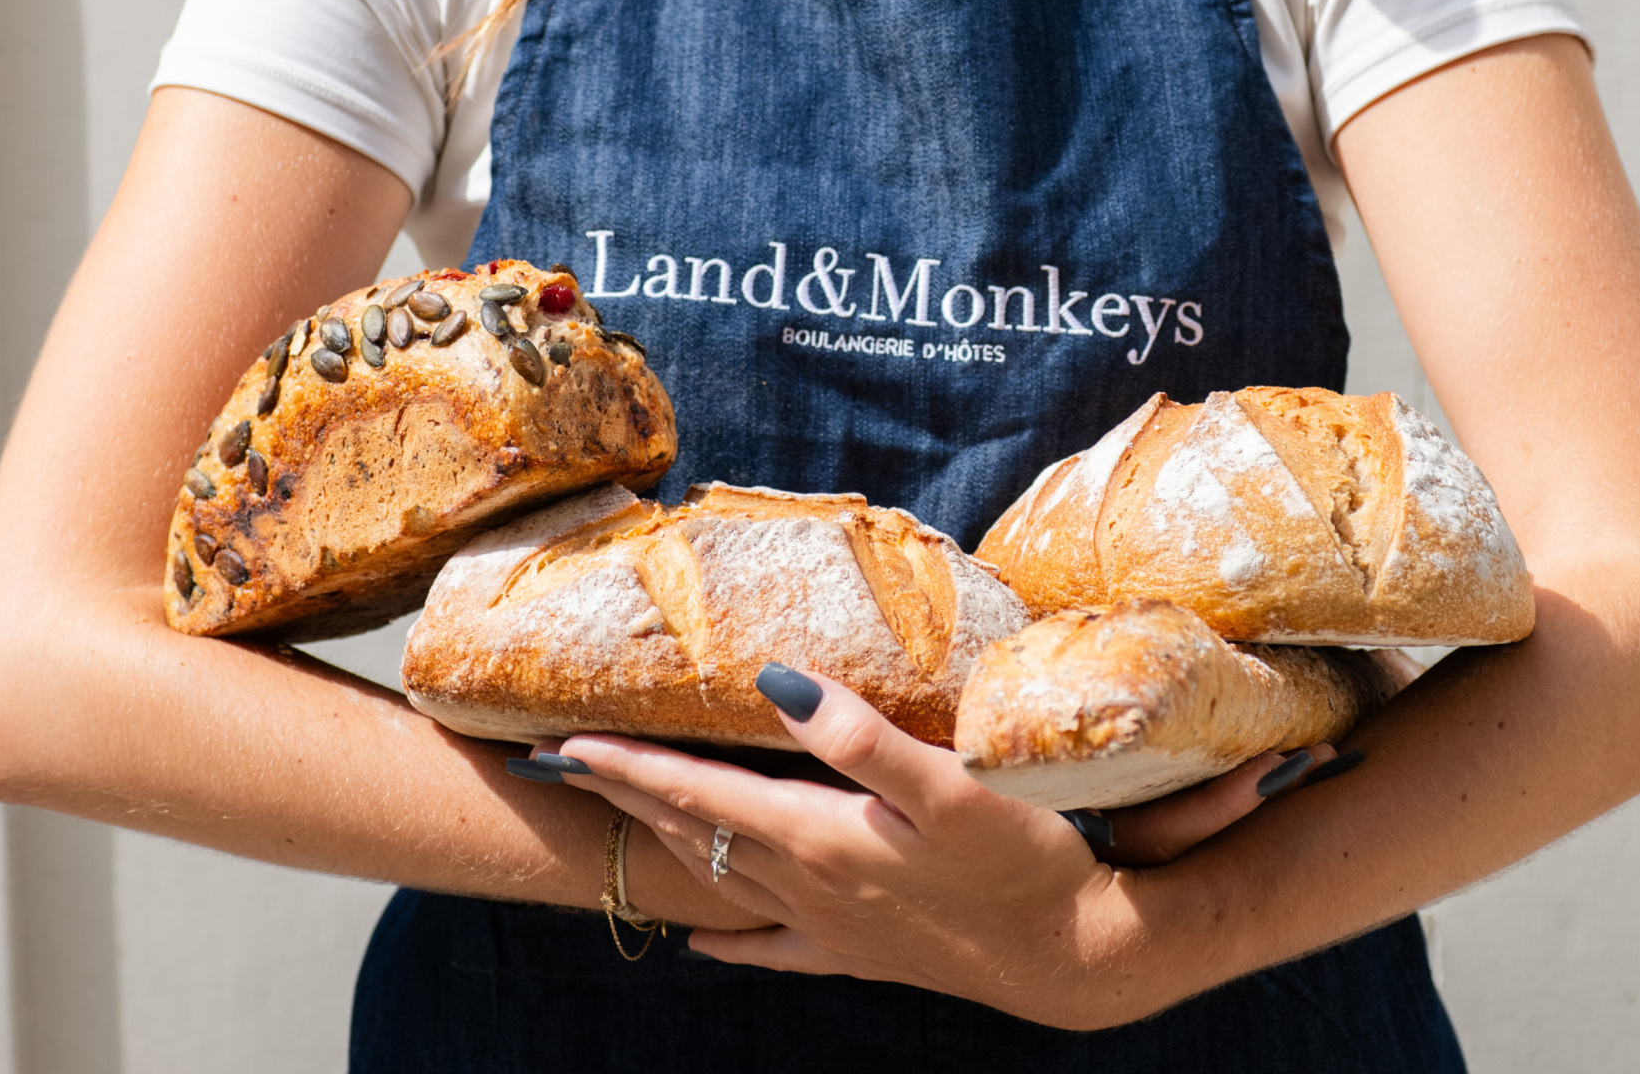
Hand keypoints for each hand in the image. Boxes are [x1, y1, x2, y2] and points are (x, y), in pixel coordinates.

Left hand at [533, 668, 1349, 1027]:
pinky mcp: (863, 950)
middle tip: (564, 768)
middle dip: (628, 796)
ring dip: (667, 844)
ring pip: (723, 880)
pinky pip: (772, 945)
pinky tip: (704, 942)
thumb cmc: (1020, 859)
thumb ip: (859, 735)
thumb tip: (778, 683)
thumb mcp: (947, 785)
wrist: (1074, 956)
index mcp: (821, 837)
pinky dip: (730, 936)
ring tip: (622, 818)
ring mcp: (833, 925)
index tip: (568, 744)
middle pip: (696, 834)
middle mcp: (810, 886)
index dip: (632, 766)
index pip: (701, 794)